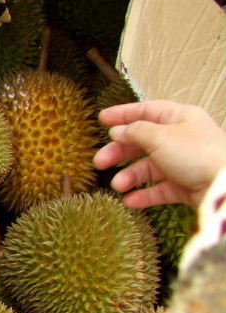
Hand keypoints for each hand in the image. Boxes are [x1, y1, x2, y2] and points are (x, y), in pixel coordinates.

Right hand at [94, 100, 225, 208]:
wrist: (223, 185)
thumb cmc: (196, 154)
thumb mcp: (159, 136)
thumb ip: (135, 132)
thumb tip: (118, 131)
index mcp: (180, 118)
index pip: (147, 111)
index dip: (123, 114)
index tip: (101, 119)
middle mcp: (182, 138)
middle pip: (143, 142)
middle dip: (120, 152)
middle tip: (99, 161)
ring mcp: (184, 163)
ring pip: (149, 167)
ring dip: (130, 176)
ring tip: (117, 185)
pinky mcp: (186, 186)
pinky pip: (160, 189)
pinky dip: (143, 195)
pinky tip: (129, 201)